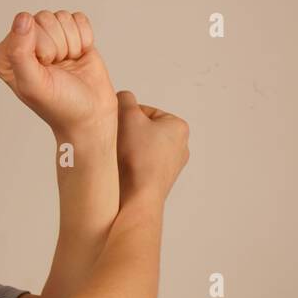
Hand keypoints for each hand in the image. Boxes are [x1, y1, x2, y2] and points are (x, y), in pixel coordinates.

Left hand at [0, 10, 117, 133]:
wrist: (91, 113)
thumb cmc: (60, 104)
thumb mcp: (34, 85)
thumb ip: (20, 53)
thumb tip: (22, 18)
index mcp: (5, 55)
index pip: (24, 27)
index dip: (41, 49)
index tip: (44, 71)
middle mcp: (23, 42)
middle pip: (44, 19)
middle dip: (58, 46)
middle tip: (57, 69)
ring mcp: (47, 36)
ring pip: (62, 17)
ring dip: (71, 44)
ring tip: (67, 64)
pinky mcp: (68, 32)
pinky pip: (78, 18)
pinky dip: (84, 39)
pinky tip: (78, 56)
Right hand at [116, 90, 189, 204]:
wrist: (137, 198)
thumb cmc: (136, 159)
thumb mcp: (127, 116)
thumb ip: (124, 99)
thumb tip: (122, 98)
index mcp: (179, 127)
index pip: (144, 111)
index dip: (125, 117)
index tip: (117, 128)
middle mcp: (181, 147)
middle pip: (143, 130)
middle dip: (127, 133)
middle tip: (116, 142)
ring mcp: (172, 166)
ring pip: (141, 148)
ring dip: (126, 150)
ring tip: (119, 158)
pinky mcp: (160, 182)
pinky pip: (141, 166)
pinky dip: (130, 165)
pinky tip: (123, 171)